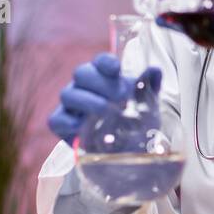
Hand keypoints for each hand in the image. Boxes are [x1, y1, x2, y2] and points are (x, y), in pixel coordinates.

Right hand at [47, 53, 162, 145]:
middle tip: (119, 97)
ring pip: (68, 94)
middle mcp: (85, 87)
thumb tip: (155, 71)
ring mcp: (71, 106)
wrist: (127, 152)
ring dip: (88, 101)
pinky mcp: (62, 125)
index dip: (106, 62)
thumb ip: (149, 87)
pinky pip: (57, 120)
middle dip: (100, 82)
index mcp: (104, 77)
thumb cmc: (134, 122)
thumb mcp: (147, 106)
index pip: (100, 62)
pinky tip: (83, 127)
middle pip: (82, 73)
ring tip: (105, 111)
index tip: (117, 70)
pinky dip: (69, 122)